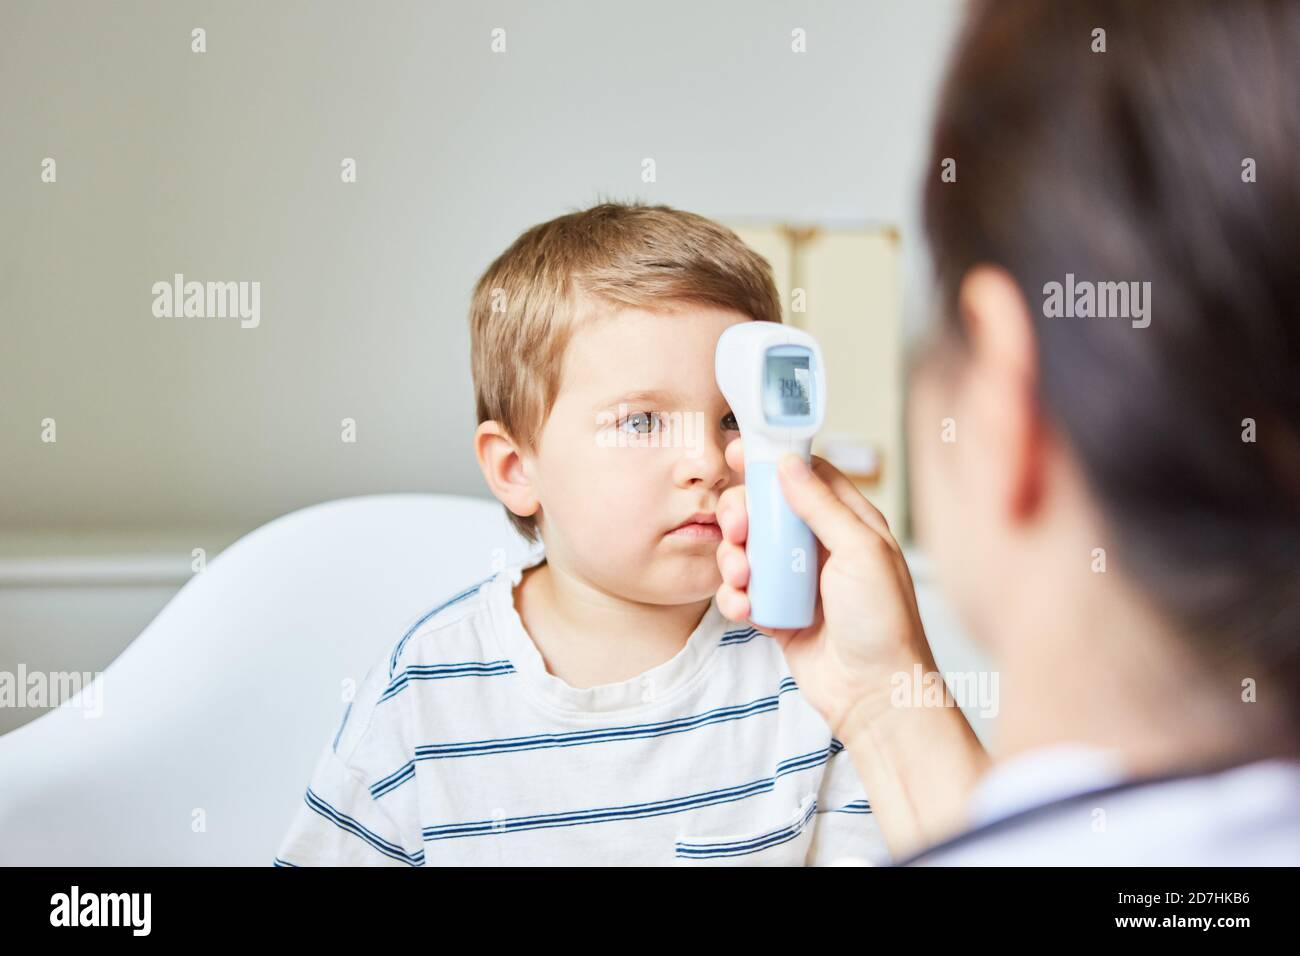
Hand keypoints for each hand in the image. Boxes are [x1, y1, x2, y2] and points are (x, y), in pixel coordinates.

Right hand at [715, 438, 929, 738]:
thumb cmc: (882, 623)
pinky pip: (742, 593)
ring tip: (740, 578)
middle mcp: (821, 547)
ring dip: (733, 559)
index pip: (807, 476)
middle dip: (743, 515)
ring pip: (748, 550)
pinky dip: (734, 597)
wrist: (874, 694)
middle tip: (737, 528)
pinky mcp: (777, 612)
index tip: (739, 452)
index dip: (772, 461)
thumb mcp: (859, 551)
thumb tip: (789, 463)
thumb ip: (822, 505)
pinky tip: (742, 608)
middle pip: (767, 510)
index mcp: (850, 523)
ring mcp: (796, 581)